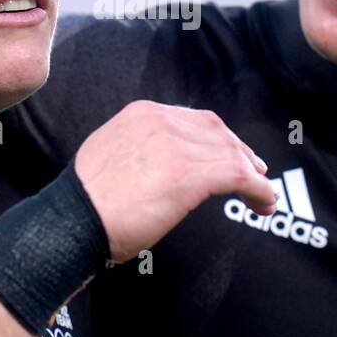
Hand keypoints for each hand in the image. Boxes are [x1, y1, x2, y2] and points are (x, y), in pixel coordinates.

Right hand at [74, 101, 276, 260]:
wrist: (73, 222)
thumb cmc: (85, 204)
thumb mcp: (110, 156)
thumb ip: (139, 150)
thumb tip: (161, 167)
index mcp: (141, 114)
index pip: (193, 120)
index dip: (219, 138)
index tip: (232, 156)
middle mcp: (161, 121)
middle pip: (217, 131)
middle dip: (240, 153)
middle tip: (256, 174)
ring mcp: (177, 146)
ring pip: (231, 154)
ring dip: (253, 176)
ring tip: (263, 197)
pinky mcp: (190, 174)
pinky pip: (238, 176)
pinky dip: (257, 190)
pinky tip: (264, 204)